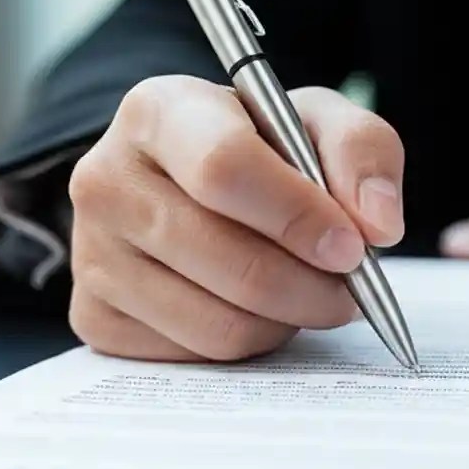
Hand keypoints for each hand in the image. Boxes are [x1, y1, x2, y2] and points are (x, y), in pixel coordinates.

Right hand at [67, 76, 403, 361]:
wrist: (182, 183)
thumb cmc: (255, 147)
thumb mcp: (314, 122)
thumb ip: (361, 151)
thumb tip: (377, 224)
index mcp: (157, 111)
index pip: (223, 168)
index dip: (298, 216)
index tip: (352, 248)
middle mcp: (105, 179)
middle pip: (227, 259)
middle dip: (310, 285)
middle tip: (350, 286)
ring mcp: (90, 253)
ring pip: (217, 323)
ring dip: (285, 320)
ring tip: (303, 290)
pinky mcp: (94, 316)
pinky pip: (195, 357)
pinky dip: (246, 343)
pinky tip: (253, 307)